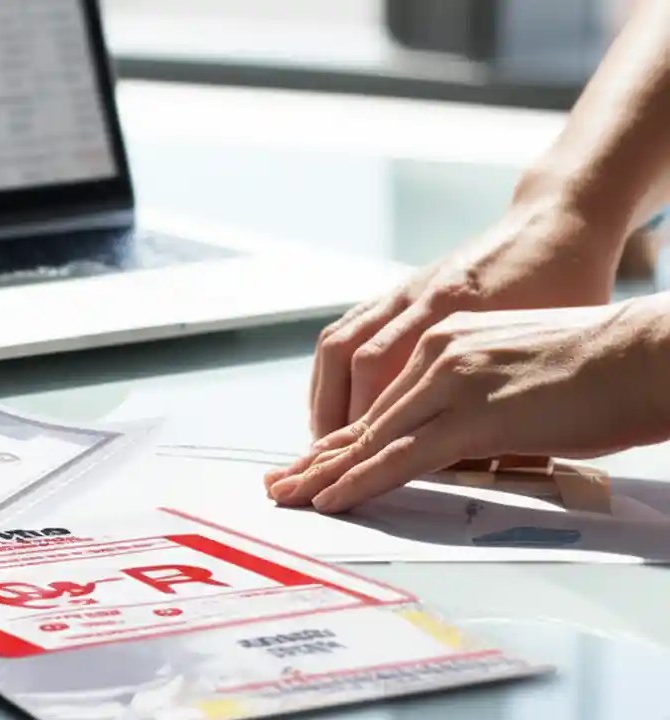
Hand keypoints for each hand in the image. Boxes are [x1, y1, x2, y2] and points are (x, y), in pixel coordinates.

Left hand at [270, 295, 669, 512]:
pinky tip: (335, 497)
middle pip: (363, 417)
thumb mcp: (517, 372)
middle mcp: (438, 354)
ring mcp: (452, 382)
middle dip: (319, 457)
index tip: (310, 460)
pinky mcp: (473, 415)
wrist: (646, 349)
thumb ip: (477, 401)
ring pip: (372, 436)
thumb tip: (461, 444)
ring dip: (327, 473)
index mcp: (446, 341)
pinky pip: (403, 455)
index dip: (340, 435)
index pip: (379, 398)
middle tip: (280, 484)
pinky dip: (363, 480)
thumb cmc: (600, 364)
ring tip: (291, 498)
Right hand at [308, 197, 625, 438]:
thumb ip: (511, 401)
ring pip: (340, 345)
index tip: (356, 479)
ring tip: (322, 440)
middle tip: (329, 467)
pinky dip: (330, 370)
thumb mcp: (553, 350)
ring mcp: (406, 290)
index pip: (397, 388)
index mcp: (463, 314)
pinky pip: (346, 329)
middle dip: (338, 422)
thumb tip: (472, 466)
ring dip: (325, 396)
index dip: (372, 439)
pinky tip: (333, 398)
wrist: (557, 224)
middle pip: (357, 366)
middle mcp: (423, 299)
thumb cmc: (571, 291)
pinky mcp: (400, 288)